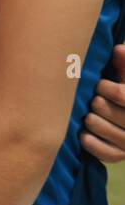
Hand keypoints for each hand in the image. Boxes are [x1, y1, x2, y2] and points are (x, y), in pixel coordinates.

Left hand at [81, 44, 124, 163]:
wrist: (120, 124)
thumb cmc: (119, 95)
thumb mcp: (124, 80)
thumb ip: (124, 66)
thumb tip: (119, 48)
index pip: (121, 95)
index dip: (106, 87)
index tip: (100, 85)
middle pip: (103, 107)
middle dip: (94, 101)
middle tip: (94, 101)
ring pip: (96, 125)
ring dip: (88, 118)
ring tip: (88, 115)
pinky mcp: (118, 156)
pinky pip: (97, 149)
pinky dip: (88, 140)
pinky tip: (84, 133)